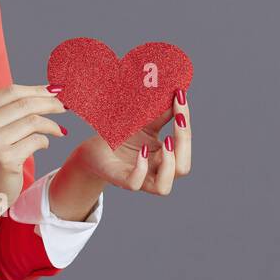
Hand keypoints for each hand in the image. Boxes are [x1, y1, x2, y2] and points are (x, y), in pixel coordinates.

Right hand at [0, 83, 67, 206]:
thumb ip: (11, 109)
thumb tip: (50, 90)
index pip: (11, 92)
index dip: (36, 89)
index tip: (54, 91)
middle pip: (24, 104)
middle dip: (49, 104)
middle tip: (64, 107)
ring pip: (33, 121)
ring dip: (51, 125)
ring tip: (59, 130)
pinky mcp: (5, 159)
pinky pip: (36, 141)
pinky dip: (45, 141)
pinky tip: (44, 145)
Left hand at [69, 87, 191, 194]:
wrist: (93, 149)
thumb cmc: (120, 136)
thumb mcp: (142, 122)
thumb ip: (160, 113)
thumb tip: (177, 92)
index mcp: (164, 156)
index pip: (185, 145)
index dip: (185, 123)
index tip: (180, 96)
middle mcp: (155, 171)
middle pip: (182, 168)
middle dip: (184, 143)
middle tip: (177, 119)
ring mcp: (139, 179)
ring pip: (164, 187)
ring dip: (169, 164)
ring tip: (166, 142)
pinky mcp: (120, 180)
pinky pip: (136, 183)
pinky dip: (141, 169)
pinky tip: (141, 152)